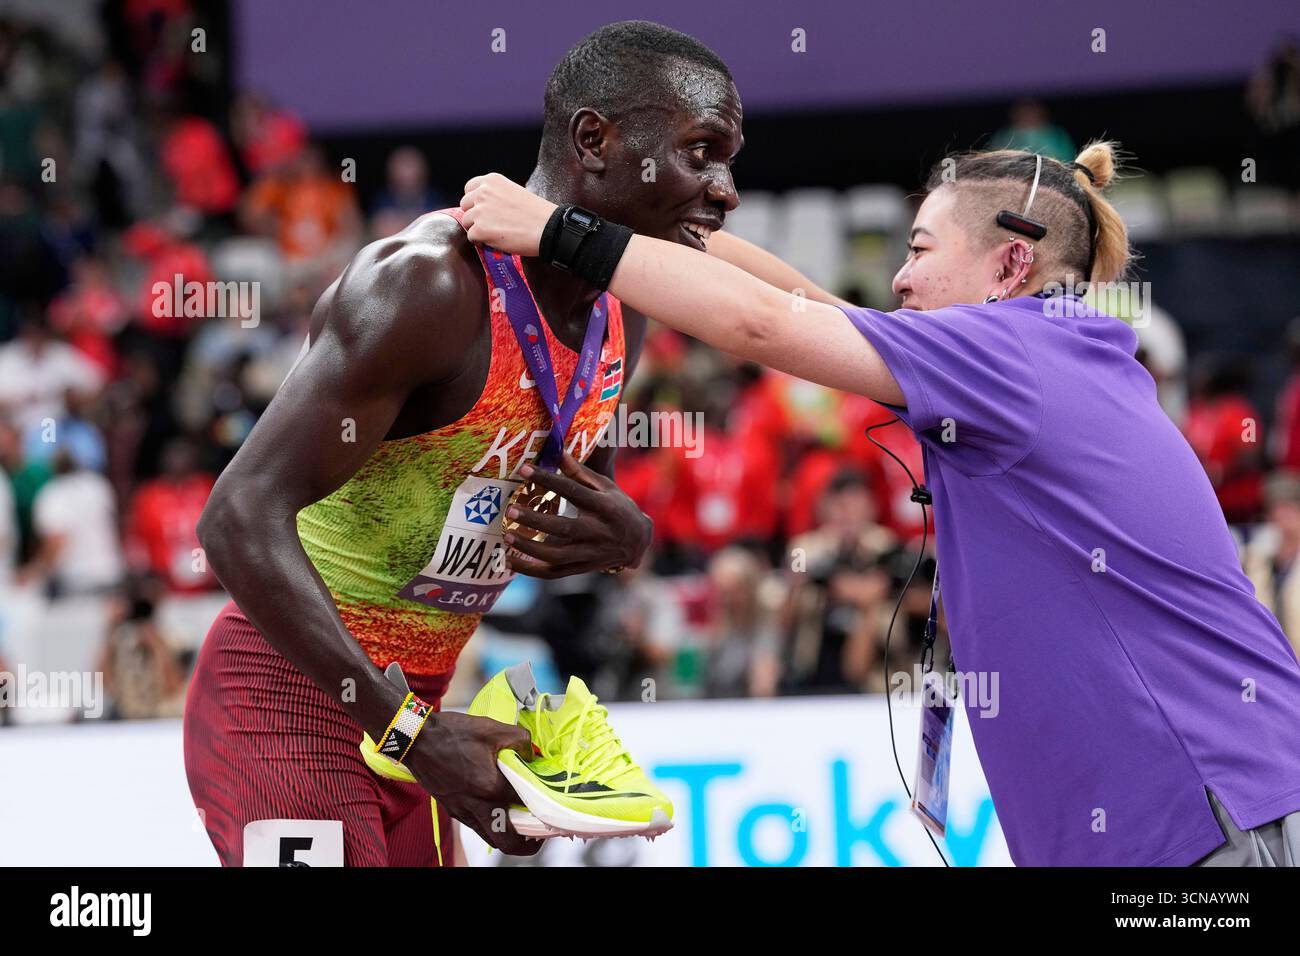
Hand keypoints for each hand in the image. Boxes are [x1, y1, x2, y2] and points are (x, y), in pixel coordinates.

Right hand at [403, 710, 542, 855]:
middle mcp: (477, 805)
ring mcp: (463, 811)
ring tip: (523, 824)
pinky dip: (492, 826)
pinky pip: (478, 827)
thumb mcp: (492, 728)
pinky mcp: (454, 811)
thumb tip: (532, 753)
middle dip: (528, 844)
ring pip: (491, 838)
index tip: (553, 804)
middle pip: (508, 841)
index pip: (525, 805)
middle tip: (540, 832)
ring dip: (510, 837)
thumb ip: (520, 740)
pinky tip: (499, 810)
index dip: (543, 806)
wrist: (416, 739)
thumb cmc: (451, 734)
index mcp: (490, 786)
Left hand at [459, 173, 556, 255]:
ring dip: (477, 229)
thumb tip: (483, 206)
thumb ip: (496, 195)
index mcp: (491, 180)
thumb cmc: (536, 213)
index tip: (483, 209)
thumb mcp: (514, 191)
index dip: (475, 201)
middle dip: (474, 215)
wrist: (547, 228)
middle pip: (465, 205)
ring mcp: (480, 211)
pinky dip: (481, 241)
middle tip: (489, 223)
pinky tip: (495, 240)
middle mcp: (482, 193)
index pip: (469, 188)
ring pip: (467, 222)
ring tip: (495, 233)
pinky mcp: (480, 230)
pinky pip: (471, 237)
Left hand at [504, 451, 653, 577]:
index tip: (525, 470)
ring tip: (507, 537)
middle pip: (563, 527)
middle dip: (535, 520)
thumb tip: (558, 452)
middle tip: (511, 510)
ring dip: (529, 548)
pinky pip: (553, 572)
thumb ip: (580, 473)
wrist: (638, 542)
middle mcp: (598, 531)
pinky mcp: (582, 568)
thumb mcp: (606, 487)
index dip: (548, 479)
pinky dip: (531, 570)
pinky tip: (510, 561)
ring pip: (556, 555)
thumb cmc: (619, 508)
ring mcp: (590, 553)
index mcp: (604, 506)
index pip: (573, 491)